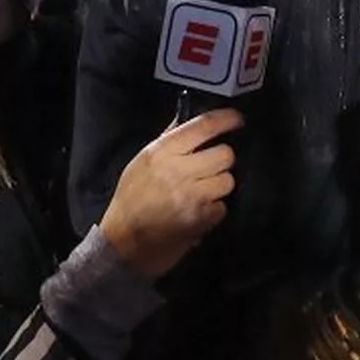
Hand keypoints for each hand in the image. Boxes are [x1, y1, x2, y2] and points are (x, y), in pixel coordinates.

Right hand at [98, 108, 242, 280]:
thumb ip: (168, 140)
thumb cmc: (131, 199)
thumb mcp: (142, 162)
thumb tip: (188, 118)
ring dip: (218, 187)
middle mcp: (178, 170)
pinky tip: (198, 213)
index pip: (203, 126)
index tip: (237, 119)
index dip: (226, 119)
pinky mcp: (199, 219)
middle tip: (210, 169)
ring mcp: (191, 195)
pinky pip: (222, 207)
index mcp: (162, 151)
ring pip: (228, 181)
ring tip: (202, 193)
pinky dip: (213, 211)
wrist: (122, 241)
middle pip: (225, 154)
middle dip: (222, 161)